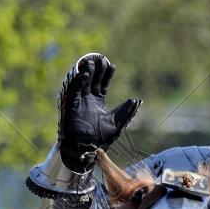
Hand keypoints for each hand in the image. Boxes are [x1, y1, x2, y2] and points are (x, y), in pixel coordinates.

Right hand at [57, 52, 140, 171]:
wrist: (87, 148)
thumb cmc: (102, 138)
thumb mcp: (117, 123)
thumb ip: (126, 111)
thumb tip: (137, 100)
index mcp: (99, 102)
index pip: (103, 84)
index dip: (107, 75)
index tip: (111, 66)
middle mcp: (89, 99)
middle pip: (93, 80)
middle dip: (96, 70)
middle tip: (101, 59)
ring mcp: (80, 101)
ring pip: (82, 82)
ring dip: (86, 72)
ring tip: (91, 63)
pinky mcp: (71, 105)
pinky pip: (73, 90)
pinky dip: (77, 82)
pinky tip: (83, 75)